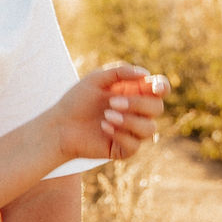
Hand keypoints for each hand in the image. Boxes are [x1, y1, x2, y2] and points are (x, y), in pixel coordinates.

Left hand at [52, 64, 167, 163]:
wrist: (59, 125)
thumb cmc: (77, 100)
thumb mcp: (96, 80)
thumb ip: (120, 72)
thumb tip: (145, 74)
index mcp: (134, 93)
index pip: (159, 90)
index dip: (162, 88)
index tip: (154, 88)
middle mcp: (137, 113)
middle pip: (157, 108)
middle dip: (137, 104)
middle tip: (112, 102)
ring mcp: (132, 132)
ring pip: (150, 129)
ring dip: (129, 121)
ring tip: (105, 116)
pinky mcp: (124, 149)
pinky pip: (135, 145)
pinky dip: (120, 135)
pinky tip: (103, 128)